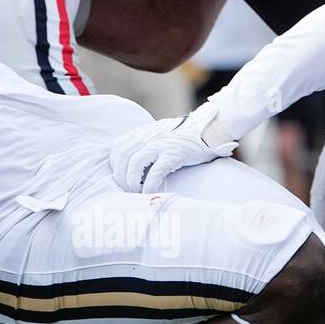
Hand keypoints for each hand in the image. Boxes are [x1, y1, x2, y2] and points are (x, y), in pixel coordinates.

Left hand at [109, 102, 235, 191]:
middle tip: (127, 189)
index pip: (118, 146)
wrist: (209, 129)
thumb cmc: (186, 135)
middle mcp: (149, 137)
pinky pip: (155, 173)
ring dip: (132, 182)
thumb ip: (147, 141)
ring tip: (137, 192)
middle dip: (121, 176)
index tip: (120, 175)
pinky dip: (149, 186)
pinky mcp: (174, 154)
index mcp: (144, 131)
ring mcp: (161, 145)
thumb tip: (136, 160)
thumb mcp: (161, 132)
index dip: (115, 163)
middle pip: (123, 157)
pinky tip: (149, 194)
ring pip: (134, 165)